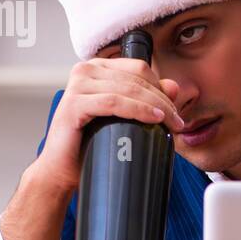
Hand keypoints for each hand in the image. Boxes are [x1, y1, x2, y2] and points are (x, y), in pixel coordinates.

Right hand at [33, 57, 183, 193]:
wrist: (63, 171)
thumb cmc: (92, 144)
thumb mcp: (125, 118)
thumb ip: (148, 98)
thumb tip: (173, 86)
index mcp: (98, 69)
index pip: (139, 68)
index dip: (161, 87)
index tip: (175, 111)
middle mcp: (85, 71)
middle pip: (137, 78)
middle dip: (163, 100)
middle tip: (177, 122)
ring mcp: (77, 86)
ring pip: (128, 89)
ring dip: (156, 106)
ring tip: (171, 124)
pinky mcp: (73, 104)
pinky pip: (113, 102)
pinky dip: (137, 110)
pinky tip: (154, 119)